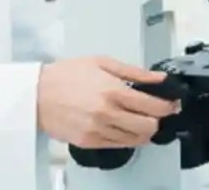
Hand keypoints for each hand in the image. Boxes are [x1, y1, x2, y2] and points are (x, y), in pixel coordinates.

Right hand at [37, 56, 179, 148]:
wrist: (36, 94)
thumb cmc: (66, 75)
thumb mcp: (103, 63)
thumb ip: (135, 72)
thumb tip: (159, 77)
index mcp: (113, 91)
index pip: (152, 106)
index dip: (168, 107)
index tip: (173, 104)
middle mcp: (108, 114)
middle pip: (148, 127)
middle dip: (158, 120)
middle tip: (159, 113)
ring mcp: (98, 130)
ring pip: (135, 140)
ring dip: (145, 132)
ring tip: (143, 120)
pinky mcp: (89, 142)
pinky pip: (118, 146)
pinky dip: (127, 138)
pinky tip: (126, 127)